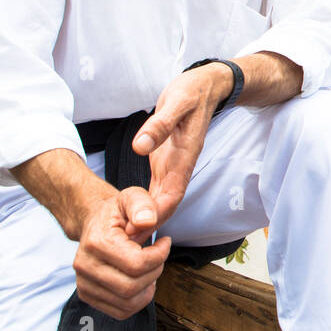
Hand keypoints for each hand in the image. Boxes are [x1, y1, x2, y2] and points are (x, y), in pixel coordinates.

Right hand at [73, 186, 171, 319]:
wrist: (94, 223)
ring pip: (127, 303)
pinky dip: (138, 301)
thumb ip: (142, 205)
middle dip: (155, 273)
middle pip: (132, 287)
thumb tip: (148, 222)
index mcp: (97, 243)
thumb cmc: (116, 212)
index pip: (137, 264)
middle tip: (158, 257)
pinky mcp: (87, 295)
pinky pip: (120, 311)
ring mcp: (84, 284)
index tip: (165, 243)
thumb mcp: (132, 197)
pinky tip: (141, 282)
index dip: (160, 256)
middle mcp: (85, 266)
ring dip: (148, 289)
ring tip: (150, 269)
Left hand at [131, 63, 228, 225]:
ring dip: (147, 219)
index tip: (137, 229)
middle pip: (166, 205)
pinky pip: (158, 190)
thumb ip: (158, 126)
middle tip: (124, 244)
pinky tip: (132, 215)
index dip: (156, 215)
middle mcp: (179, 167)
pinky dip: (147, 205)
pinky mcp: (167, 163)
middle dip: (149, 225)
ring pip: (162, 201)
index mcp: (183, 157)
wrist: (206, 87)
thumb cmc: (191, 93)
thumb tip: (139, 147)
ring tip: (124, 238)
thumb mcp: (175, 103)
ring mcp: (173, 166)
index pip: (172, 195)